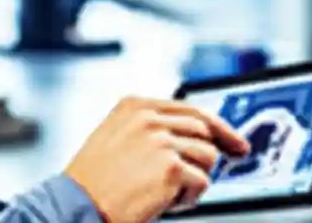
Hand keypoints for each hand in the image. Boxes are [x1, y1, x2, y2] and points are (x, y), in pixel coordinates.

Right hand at [64, 97, 249, 222]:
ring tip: (168, 193)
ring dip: (195, 178)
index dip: (218, 126)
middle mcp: (148, 118)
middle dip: (215, 153)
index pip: (190, 108)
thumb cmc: (94, 181)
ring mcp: (160, 140)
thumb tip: (195, 137)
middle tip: (223, 164)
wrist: (78, 206)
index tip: (233, 139)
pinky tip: (165, 203)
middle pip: (205, 130)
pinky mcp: (171, 167)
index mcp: (135, 106)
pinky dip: (189, 198)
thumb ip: (151, 130)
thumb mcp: (117, 138)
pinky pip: (202, 181)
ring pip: (208, 156)